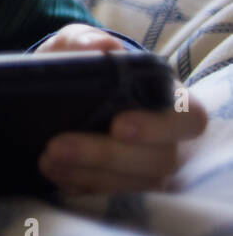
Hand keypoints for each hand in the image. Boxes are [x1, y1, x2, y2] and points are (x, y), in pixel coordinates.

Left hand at [33, 24, 207, 194]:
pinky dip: (77, 185)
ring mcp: (146, 168)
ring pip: (132, 184)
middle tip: (57, 146)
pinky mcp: (121, 185)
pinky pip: (108, 196)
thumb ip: (85, 40)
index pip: (188, 119)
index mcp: (170, 99)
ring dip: (86, 174)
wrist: (59, 90)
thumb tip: (96, 48)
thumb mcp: (79, 43)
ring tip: (46, 158)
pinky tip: (51, 171)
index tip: (118, 126)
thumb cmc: (85, 64)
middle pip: (158, 160)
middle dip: (105, 155)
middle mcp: (167, 139)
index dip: (158, 127)